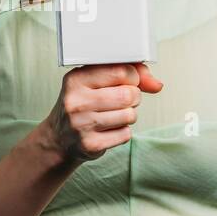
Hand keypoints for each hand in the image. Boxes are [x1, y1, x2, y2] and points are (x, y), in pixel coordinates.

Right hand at [38, 62, 164, 162]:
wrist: (59, 138)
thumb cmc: (82, 105)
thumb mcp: (96, 82)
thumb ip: (128, 76)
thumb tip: (157, 84)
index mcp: (76, 79)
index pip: (121, 71)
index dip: (132, 77)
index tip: (126, 82)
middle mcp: (76, 101)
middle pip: (128, 94)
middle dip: (133, 98)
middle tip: (121, 101)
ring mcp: (82, 124)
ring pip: (129, 115)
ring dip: (128, 116)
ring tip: (113, 115)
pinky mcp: (91, 144)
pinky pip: (125, 134)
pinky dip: (122, 132)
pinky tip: (108, 129)